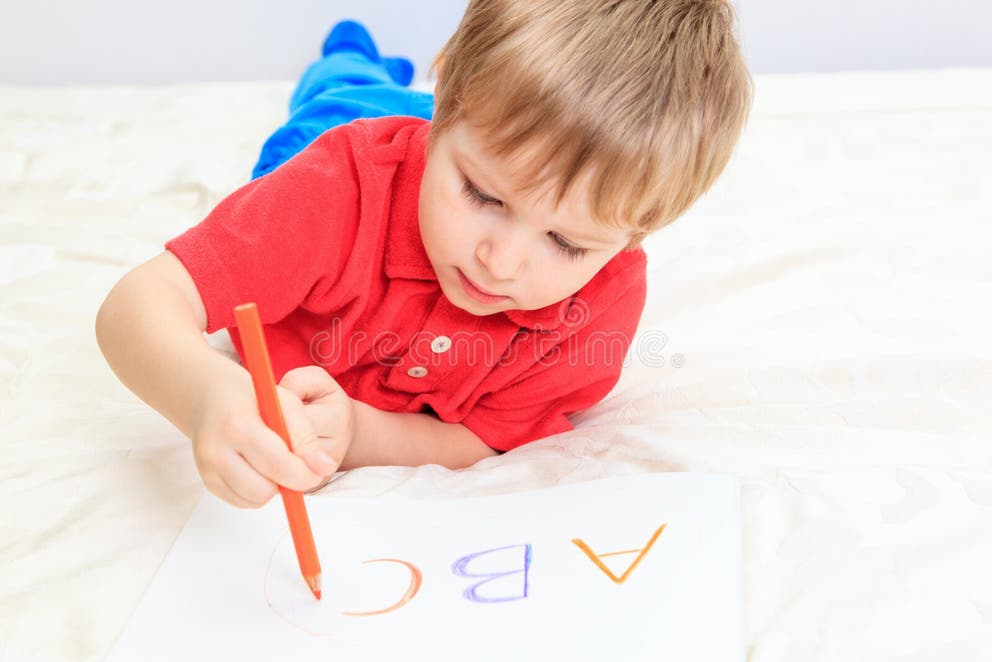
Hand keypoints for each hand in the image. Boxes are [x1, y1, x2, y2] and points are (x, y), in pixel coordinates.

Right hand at [189, 366, 352, 507]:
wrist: (209, 397)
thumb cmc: (252, 397)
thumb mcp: (285, 403)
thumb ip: (306, 436)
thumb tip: (325, 466)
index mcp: (238, 425)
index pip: (277, 463)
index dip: (304, 474)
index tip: (317, 471)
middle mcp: (216, 450)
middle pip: (264, 489)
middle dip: (287, 482)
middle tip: (295, 465)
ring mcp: (208, 468)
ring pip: (255, 500)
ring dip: (272, 488)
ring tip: (274, 462)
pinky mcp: (207, 482)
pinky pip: (243, 502)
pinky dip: (257, 492)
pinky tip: (258, 468)